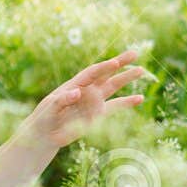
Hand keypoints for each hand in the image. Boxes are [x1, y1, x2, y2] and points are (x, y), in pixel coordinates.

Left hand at [24, 50, 147, 149]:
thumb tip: (77, 92)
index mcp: (75, 84)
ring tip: (141, 70)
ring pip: (113, 87)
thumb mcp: (49, 108)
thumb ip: (62, 100)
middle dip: (120, 63)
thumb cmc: (45, 117)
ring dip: (127, 79)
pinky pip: (116, 107)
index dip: (104, 68)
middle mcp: (88, 89)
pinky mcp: (99, 114)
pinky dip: (128, 103)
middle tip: (134, 54)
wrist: (46, 133)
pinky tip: (140, 98)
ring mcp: (94, 101)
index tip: (115, 63)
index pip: (92, 73)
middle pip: (106, 74)